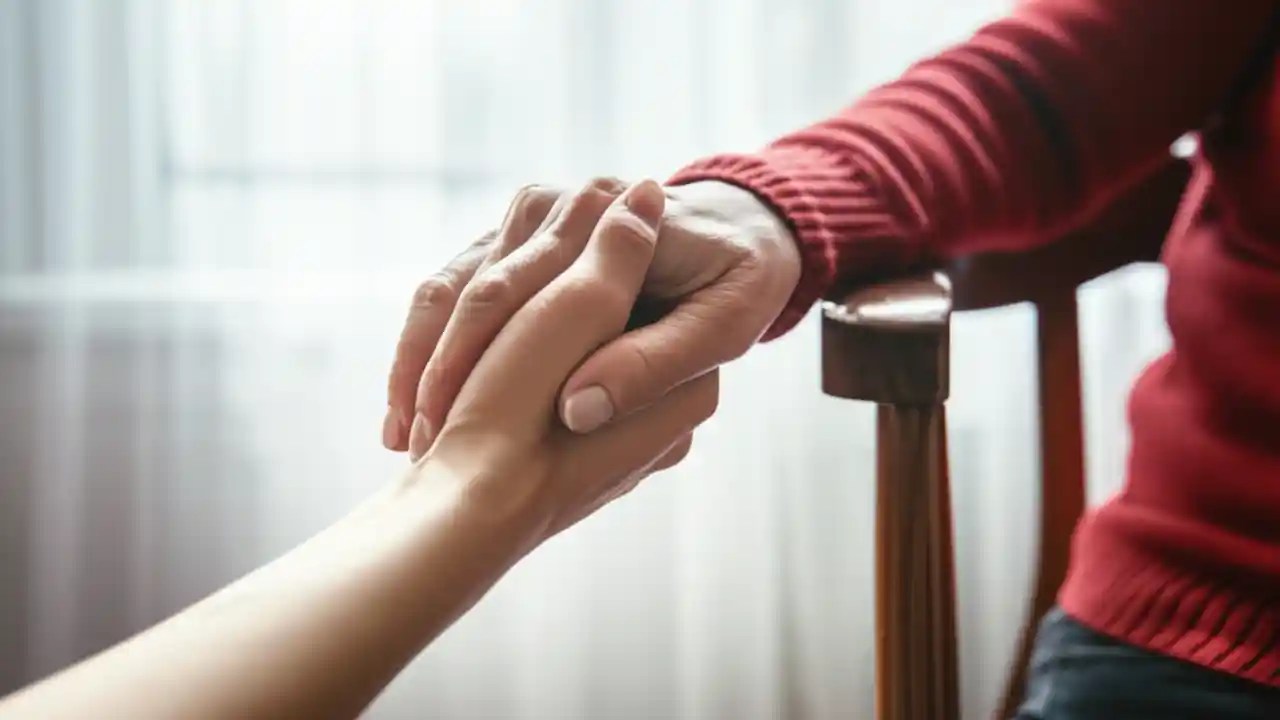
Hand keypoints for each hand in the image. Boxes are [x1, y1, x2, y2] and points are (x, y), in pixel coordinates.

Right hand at [421, 180, 717, 539]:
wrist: (737, 236)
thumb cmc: (740, 282)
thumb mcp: (722, 328)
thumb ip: (655, 362)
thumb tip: (578, 408)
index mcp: (600, 214)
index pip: (511, 293)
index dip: (471, 365)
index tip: (443, 430)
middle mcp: (551, 205)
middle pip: (465, 290)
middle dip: (432, 370)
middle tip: (410, 447)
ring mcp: (526, 221)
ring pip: (447, 292)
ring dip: (419, 363)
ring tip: (402, 440)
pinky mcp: (513, 244)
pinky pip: (453, 295)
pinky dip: (430, 351)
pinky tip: (414, 412)